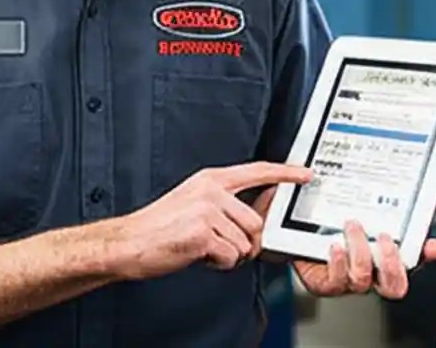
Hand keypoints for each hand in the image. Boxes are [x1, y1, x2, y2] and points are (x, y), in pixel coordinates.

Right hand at [117, 162, 311, 280]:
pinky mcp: (202, 233)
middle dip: (245, 243)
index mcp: (211, 179)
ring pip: (245, 243)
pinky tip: (199, 256)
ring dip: (230, 255)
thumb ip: (225, 204)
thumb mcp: (194, 203)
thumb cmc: (160, 227)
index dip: (285, 173)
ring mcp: (207, 210)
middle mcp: (211, 191)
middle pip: (256, 222)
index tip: (306, 174)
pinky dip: (218, 264)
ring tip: (205, 249)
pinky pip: (230, 257)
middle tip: (222, 247)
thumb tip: (256, 219)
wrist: (129, 242)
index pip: (257, 171)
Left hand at [248, 189, 435, 299]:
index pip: (411, 262)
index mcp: (382, 255)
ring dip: (360, 252)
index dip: (424, 256)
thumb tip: (401, 186)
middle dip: (393, 262)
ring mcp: (347, 279)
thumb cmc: (323, 212)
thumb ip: (377, 198)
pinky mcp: (325, 282)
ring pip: (363, 279)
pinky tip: (334, 245)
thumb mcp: (350, 199)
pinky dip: (338, 262)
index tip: (431, 244)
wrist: (286, 225)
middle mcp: (369, 271)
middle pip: (395, 286)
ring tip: (352, 225)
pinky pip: (336, 281)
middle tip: (385, 237)